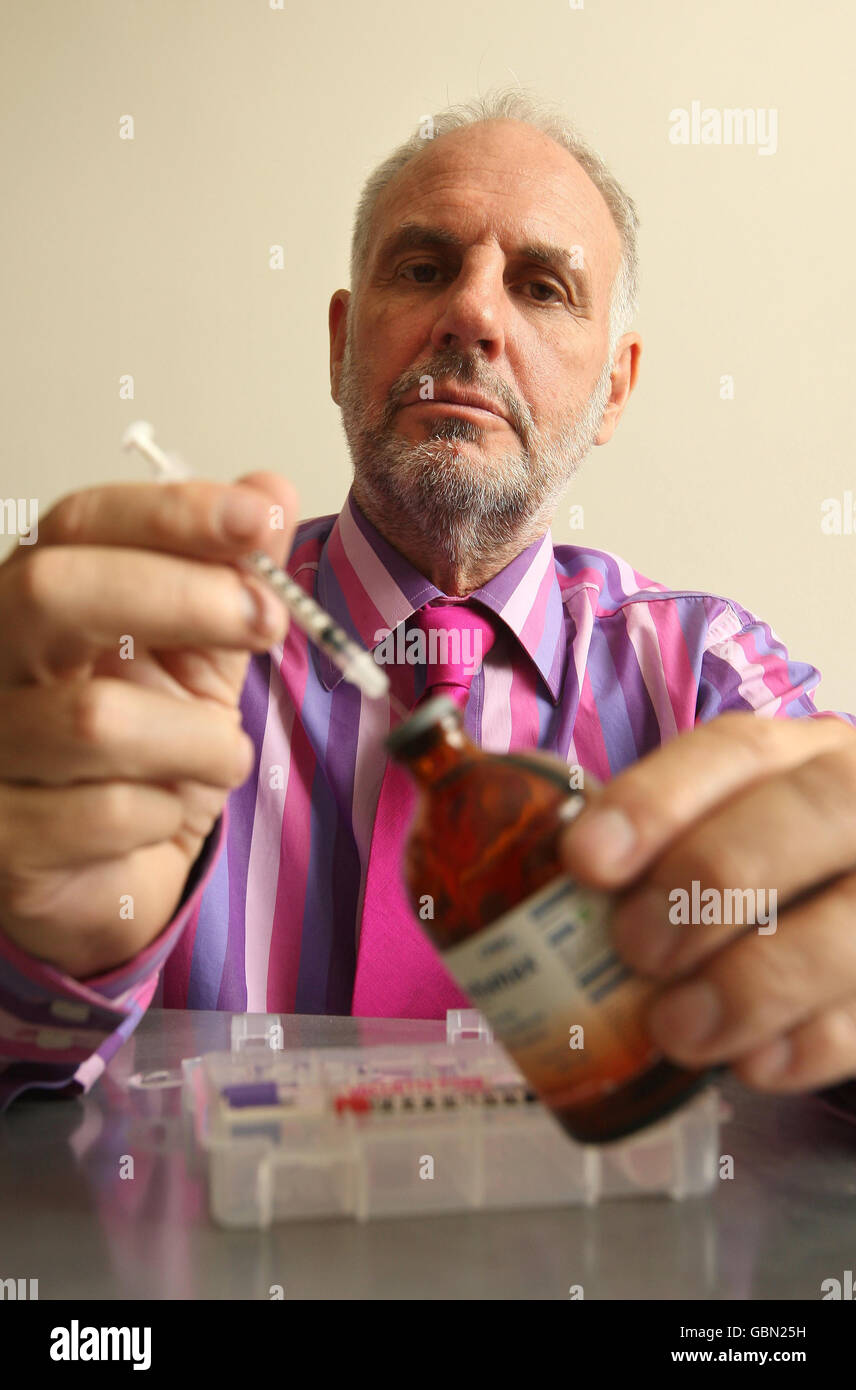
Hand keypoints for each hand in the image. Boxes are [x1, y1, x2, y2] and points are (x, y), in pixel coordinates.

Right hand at [0, 473, 297, 977]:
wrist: (113, 867)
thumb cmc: (150, 750)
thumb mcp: (202, 653)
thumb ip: (231, 577)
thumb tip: (273, 490)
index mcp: (39, 596)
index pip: (81, 523)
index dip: (173, 513)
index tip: (260, 519)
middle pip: (53, 591)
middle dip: (181, 598)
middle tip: (267, 622)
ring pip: (96, 720)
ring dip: (199, 739)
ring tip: (222, 754)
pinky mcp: (3, 838)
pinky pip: (107, 814)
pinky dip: (167, 813)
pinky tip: (165, 812)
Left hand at [559, 712, 855, 1092]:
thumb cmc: (772, 876)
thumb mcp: (723, 837)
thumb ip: (653, 856)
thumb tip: (537, 898)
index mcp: (799, 756)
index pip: (733, 751)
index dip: (656, 801)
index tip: (585, 860)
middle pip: (810, 812)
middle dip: (712, 879)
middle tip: (635, 948)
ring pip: (853, 925)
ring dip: (753, 982)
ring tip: (675, 1029)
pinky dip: (809, 1045)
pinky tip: (751, 1064)